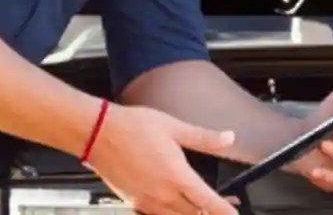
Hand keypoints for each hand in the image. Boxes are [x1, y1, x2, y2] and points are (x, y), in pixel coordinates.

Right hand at [84, 102, 238, 214]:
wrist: (96, 133)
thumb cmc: (130, 127)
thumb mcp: (172, 127)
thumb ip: (203, 137)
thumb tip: (228, 137)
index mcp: (178, 177)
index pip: (211, 204)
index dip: (227, 210)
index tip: (235, 208)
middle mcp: (164, 195)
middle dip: (212, 212)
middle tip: (224, 205)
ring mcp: (147, 201)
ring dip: (191, 214)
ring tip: (199, 207)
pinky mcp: (133, 202)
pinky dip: (170, 214)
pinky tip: (173, 205)